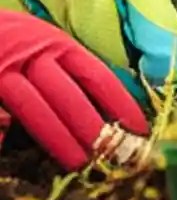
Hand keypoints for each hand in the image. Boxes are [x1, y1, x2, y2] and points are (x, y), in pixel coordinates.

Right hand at [0, 9, 148, 168]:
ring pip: (33, 107)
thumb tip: (105, 105)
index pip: (96, 75)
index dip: (120, 103)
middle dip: (91, 126)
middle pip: (67, 94)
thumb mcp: (39, 41)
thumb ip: (64, 68)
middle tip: (110, 154)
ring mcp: (2, 69)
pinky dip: (3, 129)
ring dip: (57, 136)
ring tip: (76, 162)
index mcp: (56, 44)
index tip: (140, 128)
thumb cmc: (7, 36)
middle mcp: (31, 54)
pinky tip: (12, 147)